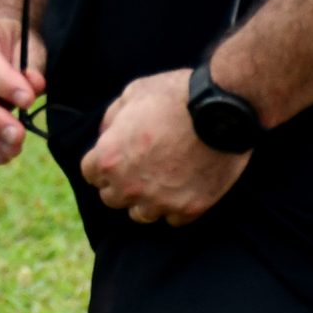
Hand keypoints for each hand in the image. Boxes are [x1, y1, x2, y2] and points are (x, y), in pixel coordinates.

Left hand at [79, 69, 248, 225]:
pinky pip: (174, 219)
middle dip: (121, 183)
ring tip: (162, 180)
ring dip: (147, 199)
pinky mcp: (189, 208)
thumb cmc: (175, 95)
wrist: (222, 108)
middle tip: (140, 167)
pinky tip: (184, 187)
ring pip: (141, 214)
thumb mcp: (134, 93)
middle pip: (112, 198)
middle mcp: (129, 186)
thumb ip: (113, 118)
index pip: (90, 174)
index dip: (102, 163)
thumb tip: (106, 134)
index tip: (117, 156)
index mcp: (109, 158)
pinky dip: (176, 206)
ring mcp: (160, 201)